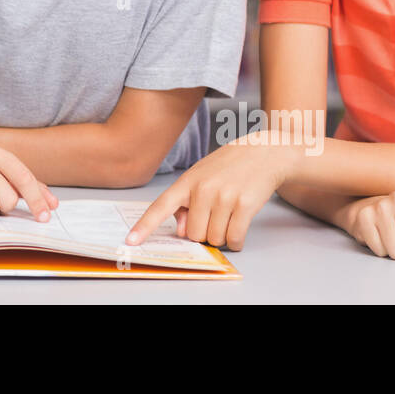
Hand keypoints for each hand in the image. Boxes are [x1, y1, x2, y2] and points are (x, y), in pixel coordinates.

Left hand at [126, 130, 300, 250]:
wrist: (264, 152)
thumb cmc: (229, 167)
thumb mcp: (202, 177)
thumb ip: (186, 203)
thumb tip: (180, 230)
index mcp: (187, 182)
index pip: (161, 206)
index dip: (144, 226)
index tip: (130, 241)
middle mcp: (203, 189)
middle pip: (192, 234)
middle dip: (203, 233)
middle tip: (214, 217)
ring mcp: (224, 197)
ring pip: (214, 239)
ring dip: (222, 237)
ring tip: (229, 216)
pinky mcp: (245, 205)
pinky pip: (234, 239)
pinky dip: (237, 241)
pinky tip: (239, 227)